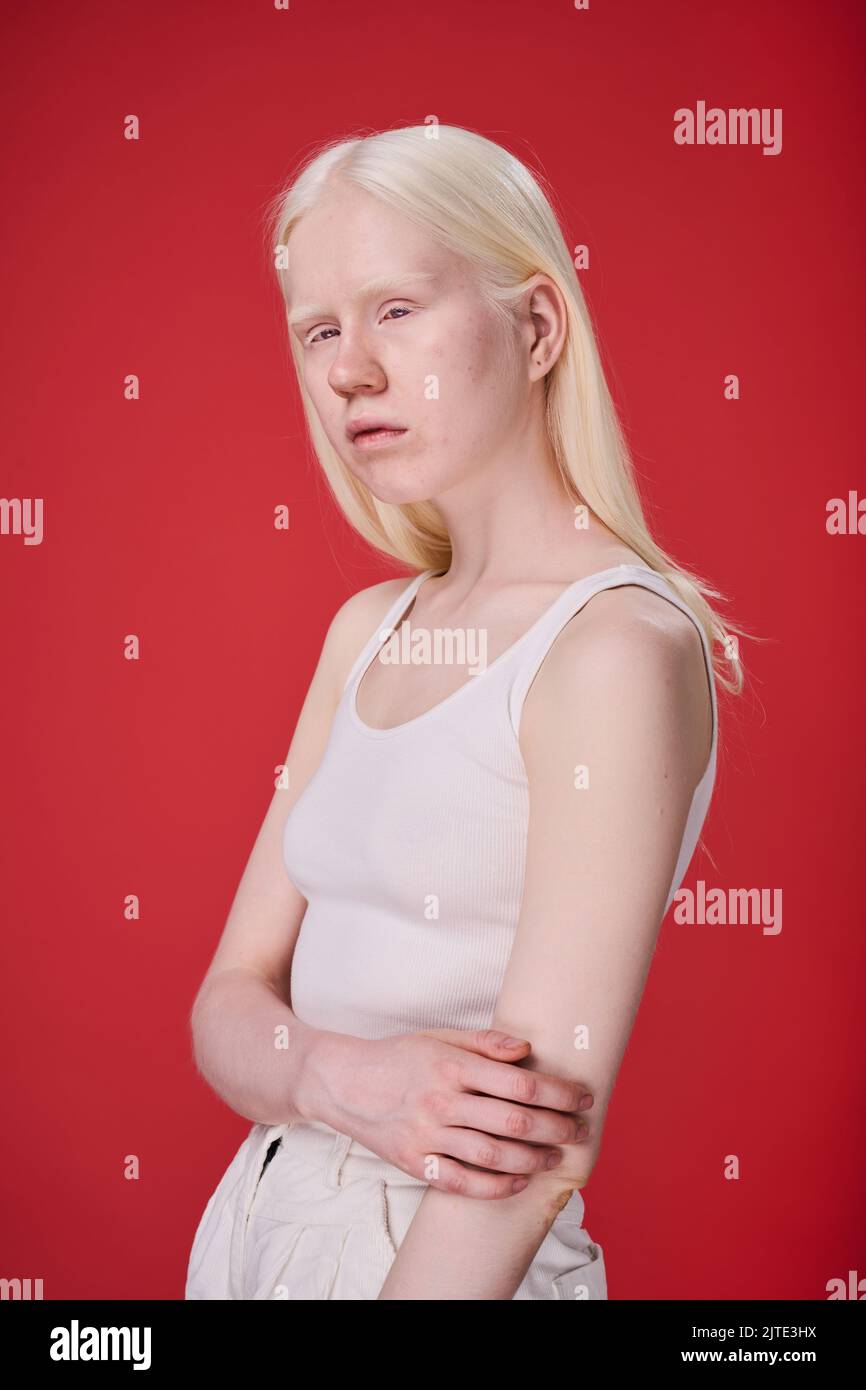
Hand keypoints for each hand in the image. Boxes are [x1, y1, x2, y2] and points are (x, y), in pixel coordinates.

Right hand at [319, 1027, 592, 1198]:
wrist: (343, 1083)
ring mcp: (426, 1135)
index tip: (581, 1097)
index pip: (519, 1082)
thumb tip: (527, 1049)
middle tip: (578, 1131)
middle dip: (556, 1128)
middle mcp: (441, 1101)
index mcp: (452, 1065)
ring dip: (533, 1160)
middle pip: (514, 1121)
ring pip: (493, 1155)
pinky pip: (463, 1182)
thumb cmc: (399, 1057)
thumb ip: (485, 1042)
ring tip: (554, 1158)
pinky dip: (496, 1186)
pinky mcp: (414, 1162)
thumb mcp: (440, 1037)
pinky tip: (518, 1181)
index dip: (558, 1092)